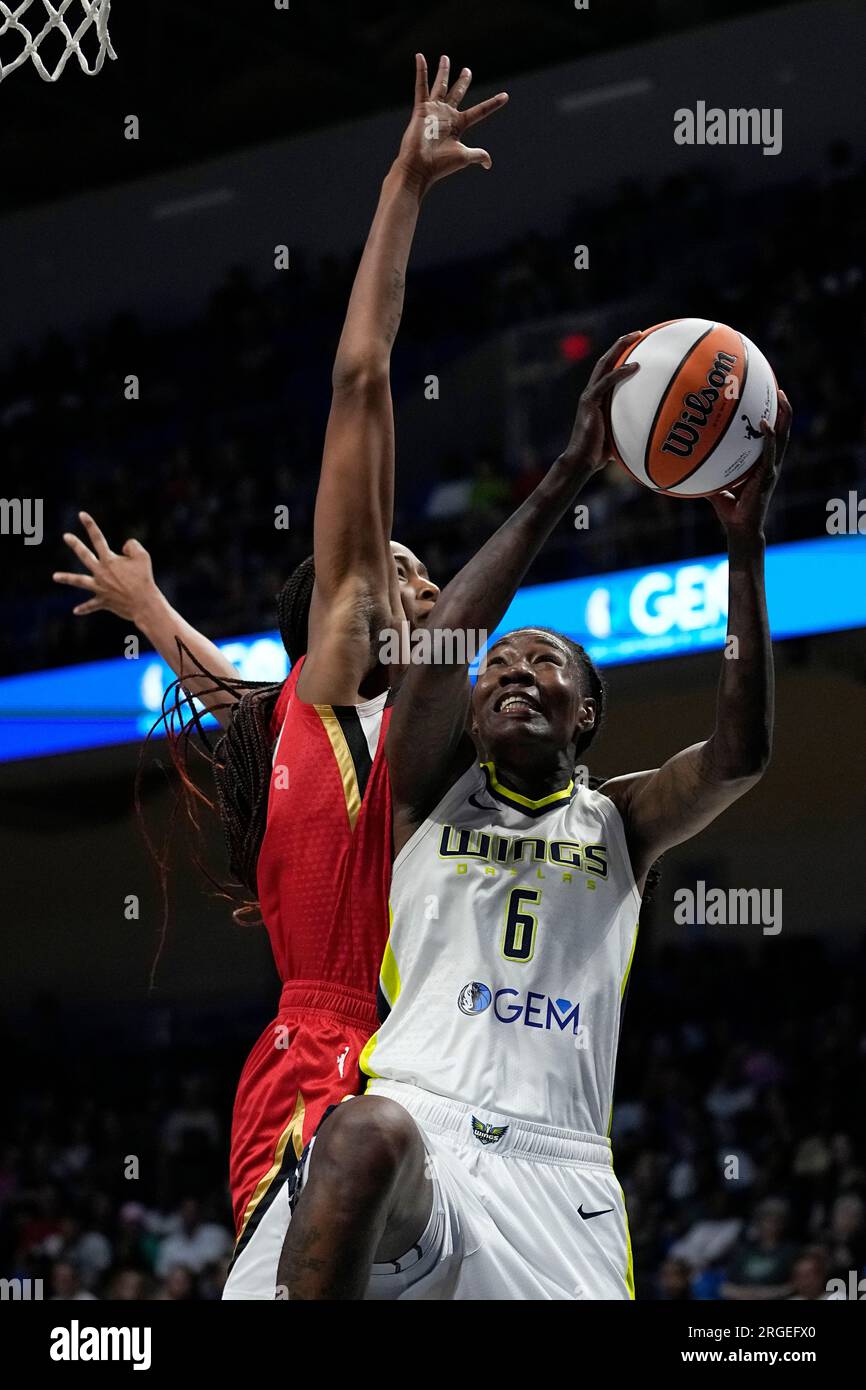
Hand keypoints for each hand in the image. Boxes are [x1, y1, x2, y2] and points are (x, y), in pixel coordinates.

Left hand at [53, 512, 158, 621]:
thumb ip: (132, 546)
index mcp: (109, 560)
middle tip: (66, 536)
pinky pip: (91, 605)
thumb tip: (122, 549)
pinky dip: (84, 608)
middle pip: (84, 555)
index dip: (90, 525)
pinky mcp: (103, 601)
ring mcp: (100, 587)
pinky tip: (75, 611)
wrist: (143, 603)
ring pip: (79, 582)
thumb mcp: (143, 556)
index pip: (98, 539)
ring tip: (55, 577)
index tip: (81, 515)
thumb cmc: (144, 579)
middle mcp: (101, 572)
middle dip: (75, 545)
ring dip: (67, 578)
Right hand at [395, 54, 507, 192]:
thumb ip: (478, 154)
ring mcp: (434, 110)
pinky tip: (420, 57)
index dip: (493, 103)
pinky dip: (421, 71)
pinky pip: (421, 86)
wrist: (420, 167)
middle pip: (457, 93)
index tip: (505, 96)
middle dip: (463, 81)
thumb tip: (488, 163)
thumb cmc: (440, 165)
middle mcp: (447, 115)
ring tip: (445, 58)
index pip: (480, 111)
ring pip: (441, 86)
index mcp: (459, 125)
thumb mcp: (464, 157)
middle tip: (467, 71)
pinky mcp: (422, 108)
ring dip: (443, 72)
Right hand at [560, 331, 641, 473]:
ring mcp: (589, 396)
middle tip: (638, 333)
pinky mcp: (590, 402)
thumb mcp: (617, 435)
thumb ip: (627, 428)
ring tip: (637, 336)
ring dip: (620, 348)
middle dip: (621, 344)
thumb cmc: (598, 453)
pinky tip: (635, 365)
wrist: (580, 461)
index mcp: (595, 398)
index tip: (636, 346)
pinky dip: (621, 372)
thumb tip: (647, 433)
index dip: (620, 356)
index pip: (607, 370)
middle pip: (605, 361)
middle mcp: (591, 393)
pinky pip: (607, 382)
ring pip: (604, 364)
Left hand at [709, 390, 791, 537]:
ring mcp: (771, 469)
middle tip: (779, 391)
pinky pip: (769, 453)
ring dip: (783, 417)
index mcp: (761, 464)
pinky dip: (768, 438)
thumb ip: (707, 472)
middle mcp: (770, 464)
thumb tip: (686, 462)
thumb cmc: (730, 510)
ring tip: (779, 398)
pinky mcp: (767, 477)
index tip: (769, 400)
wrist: (740, 528)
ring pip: (781, 438)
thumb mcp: (716, 486)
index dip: (773, 419)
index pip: (770, 437)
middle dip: (783, 411)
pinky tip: (765, 424)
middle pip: (781, 432)